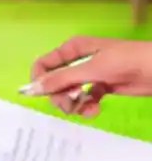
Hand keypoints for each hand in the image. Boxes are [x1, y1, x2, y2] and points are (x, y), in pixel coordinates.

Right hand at [23, 36, 151, 116]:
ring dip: (74, 105)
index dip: (40, 81)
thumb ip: (61, 79)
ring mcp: (89, 75)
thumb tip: (32, 89)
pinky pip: (84, 100)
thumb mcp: (92, 69)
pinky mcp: (101, 87)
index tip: (43, 96)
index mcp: (72, 49)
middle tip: (70, 107)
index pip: (44, 65)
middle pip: (55, 83)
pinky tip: (95, 110)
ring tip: (87, 109)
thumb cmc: (127, 61)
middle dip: (60, 97)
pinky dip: (87, 107)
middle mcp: (78, 62)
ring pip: (69, 94)